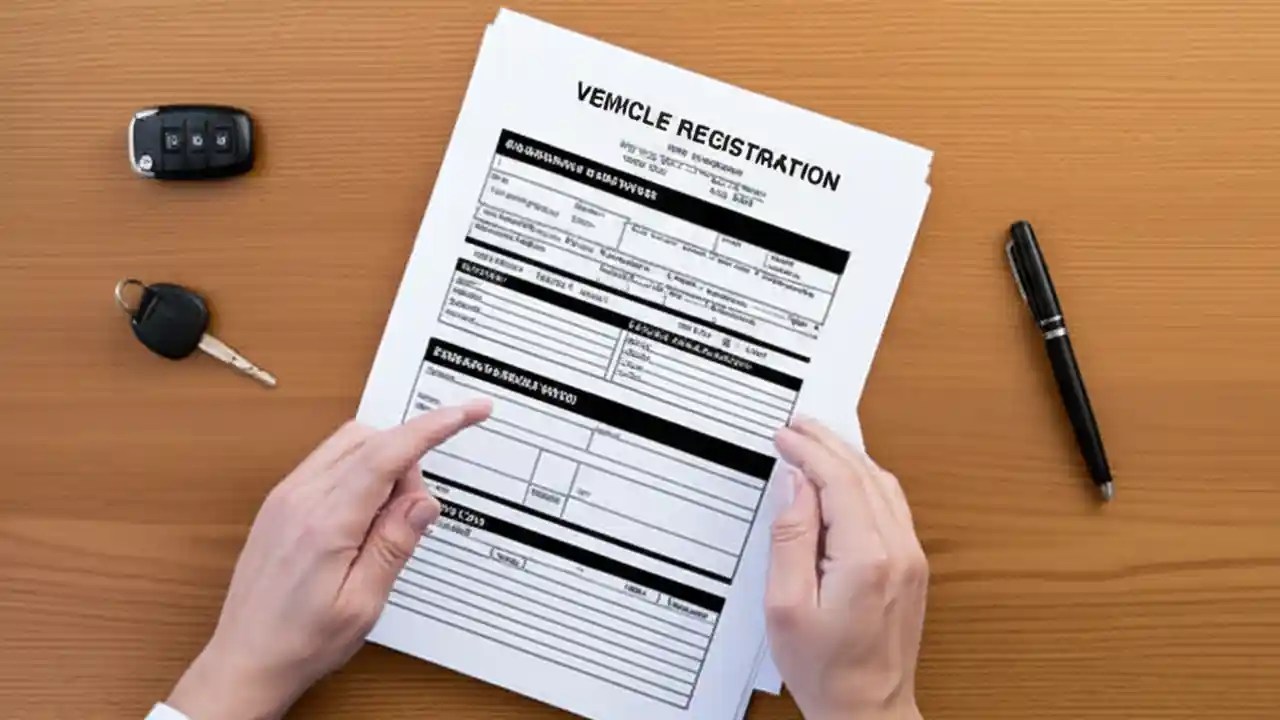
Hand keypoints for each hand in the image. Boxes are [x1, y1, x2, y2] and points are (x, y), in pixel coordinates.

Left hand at [166, 400, 491, 719]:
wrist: (245, 661)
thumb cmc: (301, 643)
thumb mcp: (363, 604)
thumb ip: (394, 544)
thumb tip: (424, 500)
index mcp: (325, 523)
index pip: (389, 454)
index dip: (434, 426)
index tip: (469, 411)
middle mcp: (300, 498)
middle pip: (371, 440)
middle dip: (408, 460)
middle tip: (414, 515)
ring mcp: (286, 496)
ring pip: (350, 445)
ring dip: (384, 465)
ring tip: (386, 523)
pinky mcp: (281, 502)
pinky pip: (330, 463)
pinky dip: (360, 473)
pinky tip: (364, 518)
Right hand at [766, 419, 927, 719]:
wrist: (867, 709)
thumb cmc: (825, 668)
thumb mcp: (786, 605)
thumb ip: (791, 538)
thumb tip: (796, 486)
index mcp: (866, 558)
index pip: (839, 480)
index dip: (809, 451)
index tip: (785, 436)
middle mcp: (898, 551)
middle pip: (865, 474)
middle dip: (828, 443)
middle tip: (798, 425)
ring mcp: (911, 558)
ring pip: (883, 485)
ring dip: (849, 457)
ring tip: (816, 441)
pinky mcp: (912, 567)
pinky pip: (891, 506)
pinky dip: (865, 480)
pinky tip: (844, 476)